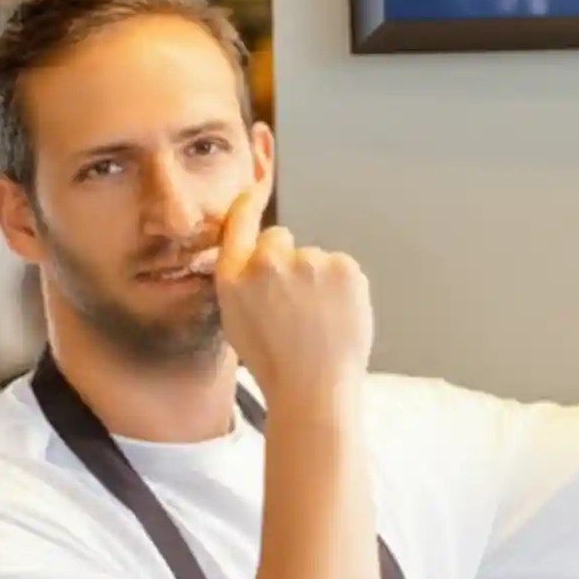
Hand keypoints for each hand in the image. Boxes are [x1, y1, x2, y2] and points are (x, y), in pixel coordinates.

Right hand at [214, 178, 373, 405]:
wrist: (314, 388)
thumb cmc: (275, 366)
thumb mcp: (238, 323)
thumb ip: (244, 285)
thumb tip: (262, 261)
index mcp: (234, 279)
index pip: (237, 227)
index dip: (246, 205)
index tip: (254, 190)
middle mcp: (266, 262)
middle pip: (280, 240)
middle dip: (289, 261)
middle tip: (297, 305)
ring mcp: (307, 261)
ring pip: (315, 260)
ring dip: (320, 280)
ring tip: (319, 322)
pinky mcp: (343, 266)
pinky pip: (343, 269)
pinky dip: (344, 289)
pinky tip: (338, 317)